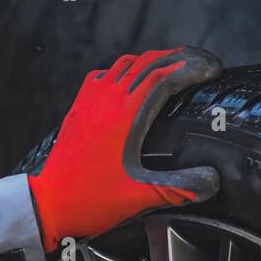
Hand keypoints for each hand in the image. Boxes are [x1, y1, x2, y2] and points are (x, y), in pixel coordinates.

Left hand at [28, 48, 222, 251]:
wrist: (47, 204)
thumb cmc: (86, 199)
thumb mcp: (137, 197)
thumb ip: (177, 189)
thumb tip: (210, 181)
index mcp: (124, 116)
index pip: (165, 76)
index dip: (192, 67)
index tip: (212, 70)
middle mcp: (107, 100)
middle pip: (149, 62)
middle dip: (180, 57)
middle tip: (202, 63)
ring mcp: (90, 101)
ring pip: (126, 64)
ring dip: (153, 61)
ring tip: (174, 66)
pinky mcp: (79, 108)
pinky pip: (104, 75)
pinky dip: (125, 70)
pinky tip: (131, 81)